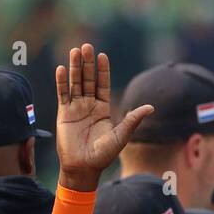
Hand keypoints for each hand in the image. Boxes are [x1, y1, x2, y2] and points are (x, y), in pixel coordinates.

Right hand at [54, 43, 153, 191]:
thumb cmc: (103, 155)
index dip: (102, 70)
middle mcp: (89, 105)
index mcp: (103, 109)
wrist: (83, 168)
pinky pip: (62, 94)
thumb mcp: (121, 136)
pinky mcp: (63, 114)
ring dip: (75, 67)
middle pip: (88, 79)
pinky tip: (62, 69)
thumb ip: (133, 120)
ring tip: (75, 51)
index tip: (102, 55)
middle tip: (87, 46)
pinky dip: (62, 82)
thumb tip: (151, 107)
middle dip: (87, 63)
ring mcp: (75, 108)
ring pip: (75, 83)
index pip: (103, 85)